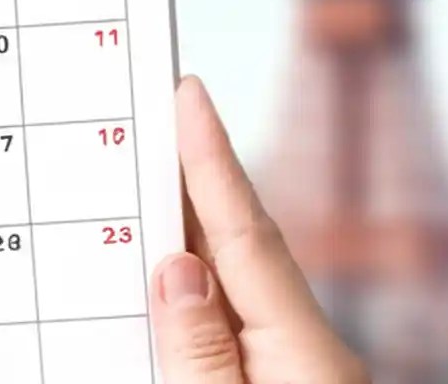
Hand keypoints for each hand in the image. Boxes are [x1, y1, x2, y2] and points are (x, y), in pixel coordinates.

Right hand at [152, 77, 368, 382]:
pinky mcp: (276, 383)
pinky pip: (226, 322)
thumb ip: (200, 354)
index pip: (245, 237)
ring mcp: (295, 370)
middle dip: (193, 177)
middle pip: (240, 248)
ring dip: (185, 231)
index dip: (212, 161)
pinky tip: (163, 272)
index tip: (189, 92)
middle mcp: (307, 354)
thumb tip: (177, 271)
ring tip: (140, 177)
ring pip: (229, 284)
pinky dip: (192, 286)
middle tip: (154, 109)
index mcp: (307, 357)